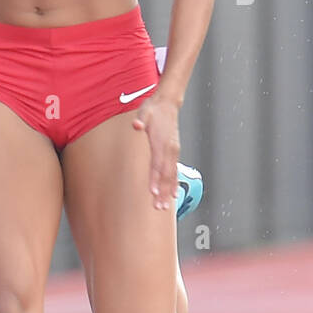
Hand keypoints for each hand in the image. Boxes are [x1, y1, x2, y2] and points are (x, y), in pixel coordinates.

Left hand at [132, 94, 179, 210]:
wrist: (167, 104)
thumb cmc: (154, 110)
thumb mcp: (144, 112)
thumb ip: (141, 119)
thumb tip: (137, 125)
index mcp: (162, 143)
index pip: (157, 165)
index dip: (155, 179)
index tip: (153, 192)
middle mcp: (170, 150)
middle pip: (166, 175)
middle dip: (163, 192)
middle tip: (159, 207)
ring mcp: (173, 152)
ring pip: (172, 176)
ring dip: (168, 192)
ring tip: (165, 206)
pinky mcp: (174, 153)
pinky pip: (175, 172)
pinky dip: (174, 184)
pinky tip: (173, 195)